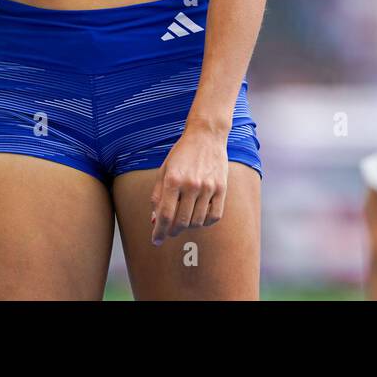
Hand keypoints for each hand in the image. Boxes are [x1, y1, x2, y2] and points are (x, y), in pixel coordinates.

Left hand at [149, 123, 228, 244]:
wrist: (206, 135)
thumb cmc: (182, 153)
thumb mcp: (164, 171)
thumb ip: (158, 196)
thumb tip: (154, 221)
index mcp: (173, 180)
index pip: (165, 215)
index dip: (159, 232)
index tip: (156, 241)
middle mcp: (191, 184)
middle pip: (181, 222)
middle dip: (172, 232)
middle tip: (169, 232)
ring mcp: (208, 187)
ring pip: (197, 221)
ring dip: (189, 226)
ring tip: (184, 220)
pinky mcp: (222, 188)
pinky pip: (215, 216)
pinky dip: (206, 222)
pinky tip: (200, 217)